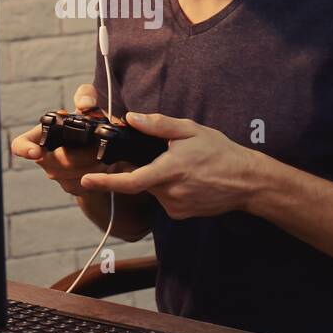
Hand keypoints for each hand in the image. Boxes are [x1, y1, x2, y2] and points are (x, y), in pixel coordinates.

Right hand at [10, 83, 129, 198]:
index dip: (24, 149)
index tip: (36, 152)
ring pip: (72, 175)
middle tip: (98, 148)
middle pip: (58, 163)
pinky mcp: (71, 187)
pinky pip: (82, 185)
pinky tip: (103, 165)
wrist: (103, 147)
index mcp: (42, 135)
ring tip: (103, 155)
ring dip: (91, 166)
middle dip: (81, 156)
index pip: (20, 145)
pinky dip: (96, 176)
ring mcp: (57, 174)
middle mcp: (44, 157)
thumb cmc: (88, 124)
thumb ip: (86, 95)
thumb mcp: (87, 106)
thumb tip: (85, 104)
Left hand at [79, 112, 260, 219]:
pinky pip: (164, 198)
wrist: (246, 182)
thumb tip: (131, 118)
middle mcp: (170, 192)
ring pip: (153, 189)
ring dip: (160, 177)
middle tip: (171, 156)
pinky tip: (189, 180)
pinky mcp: (180, 214)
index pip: (130, 181)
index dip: (105, 183)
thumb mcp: (190, 130)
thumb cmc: (220, 152)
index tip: (86, 181)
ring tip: (186, 167)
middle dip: (146, 167)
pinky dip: (169, 187)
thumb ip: (158, 125)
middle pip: (141, 180)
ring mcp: (175, 206)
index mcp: (169, 170)